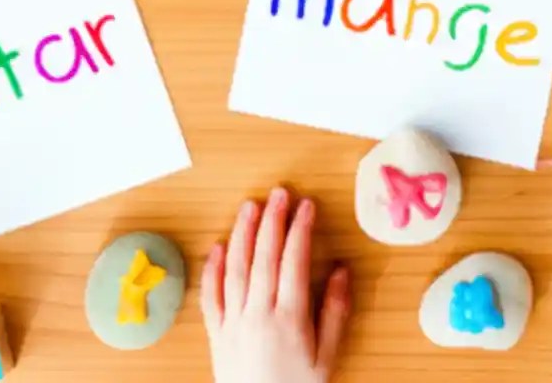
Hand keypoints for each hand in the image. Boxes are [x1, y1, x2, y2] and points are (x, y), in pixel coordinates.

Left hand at [202, 188, 350, 382]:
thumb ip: (334, 312)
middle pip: (263, 258)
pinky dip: (212, 269)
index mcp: (289, 319)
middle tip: (280, 193)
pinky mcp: (216, 333)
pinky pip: (211, 295)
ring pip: (235, 269)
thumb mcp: (326, 357)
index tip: (307, 206)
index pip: (294, 262)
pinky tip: (218, 246)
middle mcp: (257, 315)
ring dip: (242, 234)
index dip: (300, 230)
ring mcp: (232, 323)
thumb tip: (340, 270)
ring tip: (250, 207)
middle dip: (272, 222)